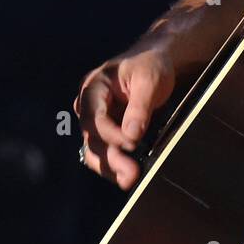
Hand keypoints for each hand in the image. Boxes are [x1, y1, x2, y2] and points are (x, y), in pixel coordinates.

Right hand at [73, 45, 175, 189]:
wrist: (155, 64)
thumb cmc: (151, 65)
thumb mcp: (149, 79)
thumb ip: (139, 106)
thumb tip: (131, 135)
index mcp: (93, 86)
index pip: (94, 116)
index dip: (111, 134)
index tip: (132, 143)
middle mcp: (88, 106)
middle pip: (92, 137)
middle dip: (111, 157)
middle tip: (132, 174)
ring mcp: (95, 121)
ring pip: (94, 150)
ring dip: (111, 168)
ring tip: (130, 180)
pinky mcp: (106, 133)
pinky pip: (104, 153)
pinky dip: (114, 167)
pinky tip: (128, 177)